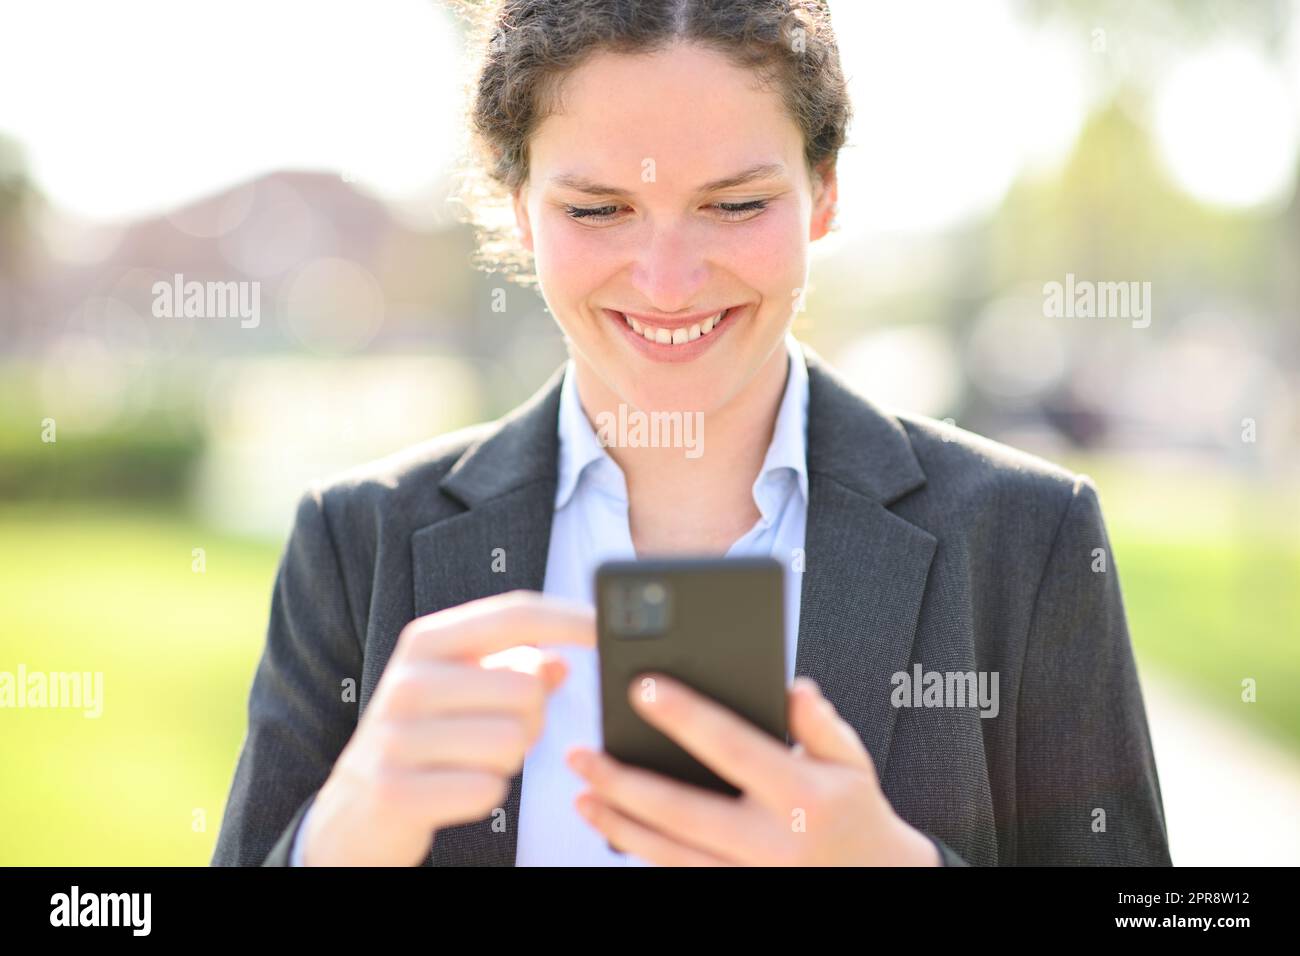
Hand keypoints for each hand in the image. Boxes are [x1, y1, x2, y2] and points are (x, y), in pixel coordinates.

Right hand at [302, 589, 594, 865]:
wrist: (352, 811)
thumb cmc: (423, 737)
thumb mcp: (459, 686)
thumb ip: (513, 665)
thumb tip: (561, 659)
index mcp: (425, 641)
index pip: (514, 615)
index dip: (569, 619)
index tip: (608, 628)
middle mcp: (407, 681)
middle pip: (527, 690)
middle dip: (531, 719)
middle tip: (496, 730)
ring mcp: (396, 736)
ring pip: (513, 743)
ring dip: (507, 760)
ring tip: (469, 760)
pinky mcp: (396, 790)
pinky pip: (488, 790)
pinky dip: (485, 794)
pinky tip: (454, 789)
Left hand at [567, 674, 939, 865]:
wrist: (876, 880)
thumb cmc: (856, 811)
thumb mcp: (853, 761)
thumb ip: (821, 723)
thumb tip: (793, 688)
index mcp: (800, 795)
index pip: (732, 746)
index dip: (686, 716)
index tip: (644, 686)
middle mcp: (770, 841)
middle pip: (681, 811)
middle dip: (623, 782)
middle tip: (580, 754)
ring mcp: (750, 874)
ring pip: (669, 852)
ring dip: (618, 824)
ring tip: (581, 794)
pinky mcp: (736, 893)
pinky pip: (679, 872)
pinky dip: (642, 851)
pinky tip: (614, 828)